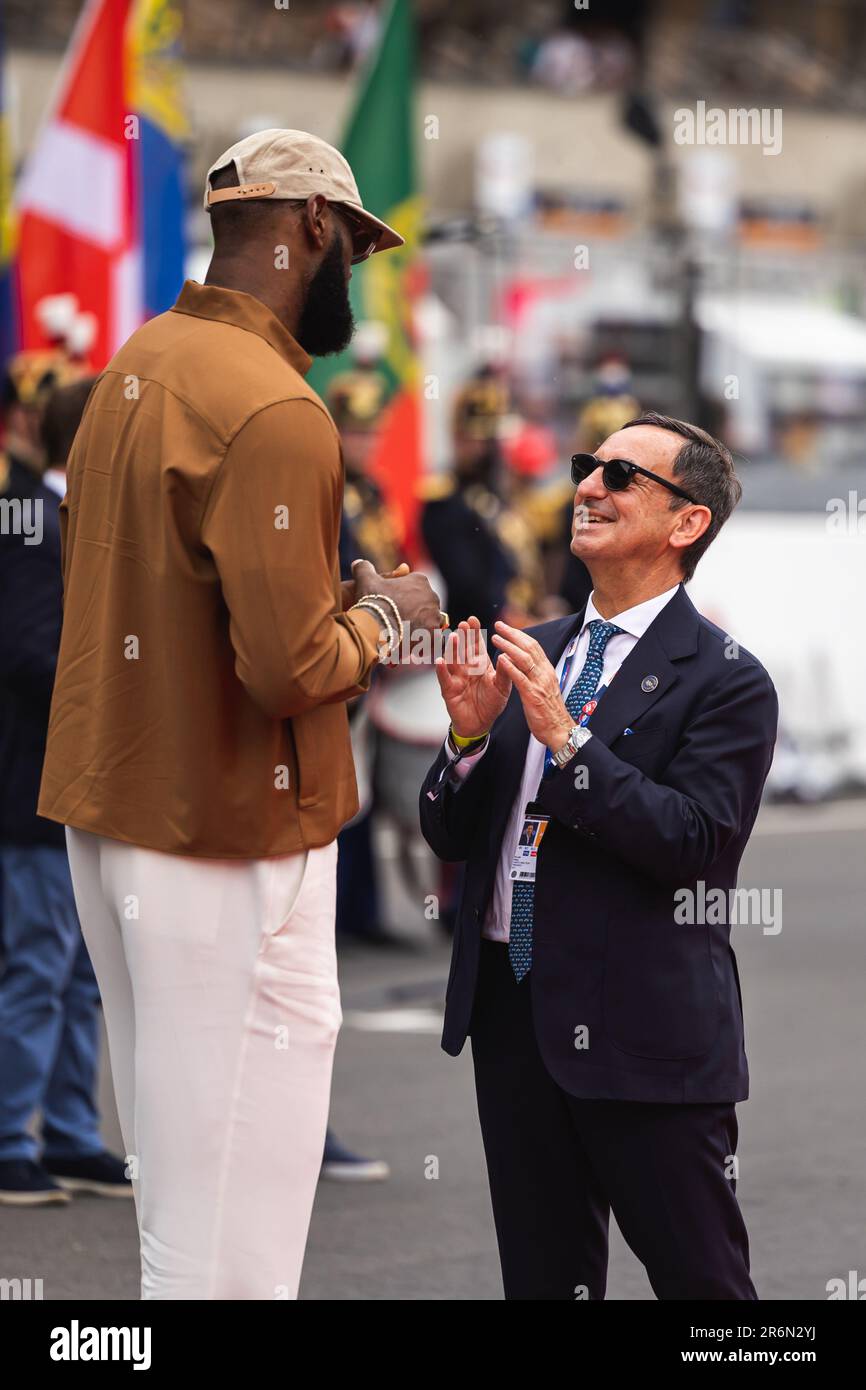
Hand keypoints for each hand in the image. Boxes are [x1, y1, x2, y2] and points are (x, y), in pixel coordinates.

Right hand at [352, 558, 441, 633]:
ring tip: (404, 637)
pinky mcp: (435, 634)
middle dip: (415, 615)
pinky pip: (432, 639)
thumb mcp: (366, 580)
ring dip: (420, 629)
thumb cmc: (373, 602)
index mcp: (420, 581)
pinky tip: (410, 644)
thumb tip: (357, 562)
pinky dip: (423, 642)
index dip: (404, 600)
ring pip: (429, 623)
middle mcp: (432, 596)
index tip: (394, 609)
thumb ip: (364, 568)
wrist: (376, 626)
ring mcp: (434, 616)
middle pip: (424, 607)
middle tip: (399, 625)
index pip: (416, 590)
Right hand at [434, 616, 511, 738]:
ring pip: (453, 661)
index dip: (474, 633)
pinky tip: (440, 660)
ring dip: (453, 649)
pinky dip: (441, 670)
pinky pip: (444, 678)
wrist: (480, 724)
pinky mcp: (449, 690)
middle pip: (463, 649)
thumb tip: (507, 655)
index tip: (473, 619)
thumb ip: (504, 672)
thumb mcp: (502, 688)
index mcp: (481, 665)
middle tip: (463, 624)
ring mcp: (457, 678)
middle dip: (463, 637)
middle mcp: (467, 668)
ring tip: (453, 638)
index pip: (477, 645)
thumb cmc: (491, 704)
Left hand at [490, 621, 572, 751]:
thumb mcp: (543, 688)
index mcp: (546, 671)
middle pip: (529, 647)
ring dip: (509, 646)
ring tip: (495, 638)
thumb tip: (525, 663)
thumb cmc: (549, 711)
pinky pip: (521, 678)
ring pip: (525, 659)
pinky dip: (510, 667)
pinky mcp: (533, 695)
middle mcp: (544, 673)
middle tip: (498, 625)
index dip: (520, 635)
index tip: (507, 627)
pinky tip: (500, 659)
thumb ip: (536, 675)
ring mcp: (539, 683)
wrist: (559, 730)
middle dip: (513, 634)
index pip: (533, 646)